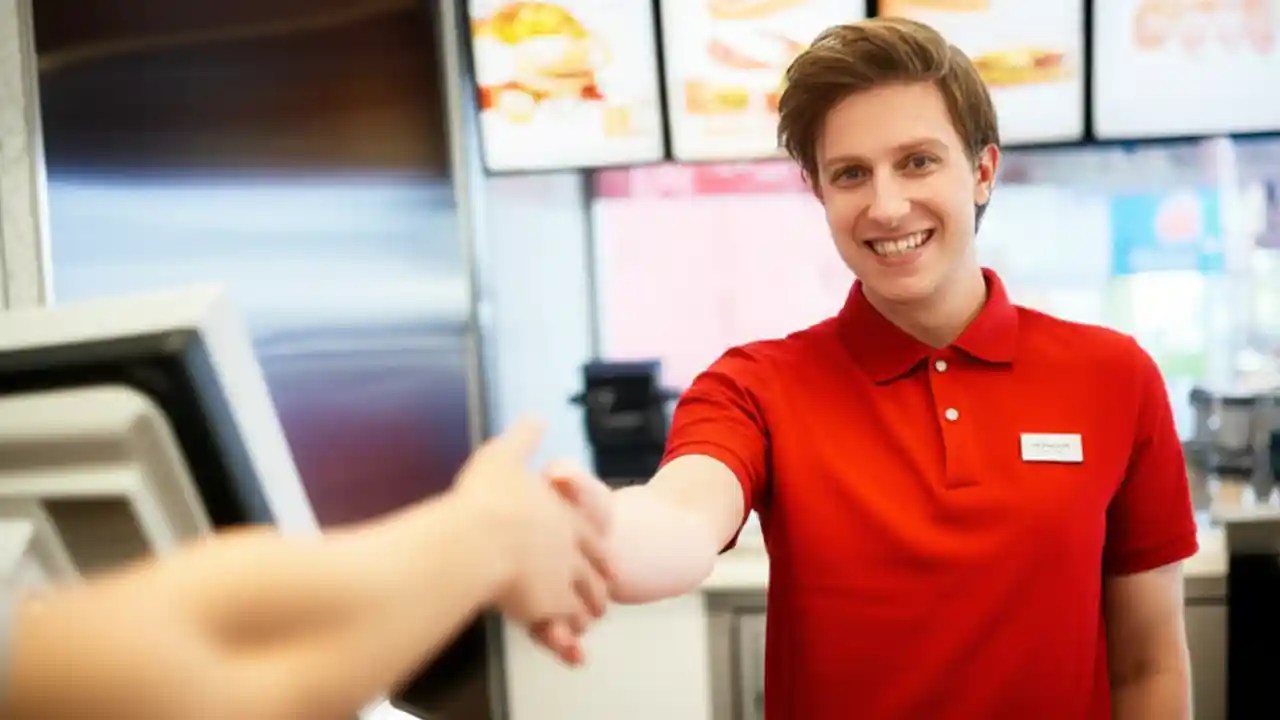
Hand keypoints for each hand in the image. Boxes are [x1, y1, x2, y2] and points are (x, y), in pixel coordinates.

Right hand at [450, 420, 610, 663]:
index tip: (612, 569)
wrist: (477, 539)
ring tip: (583, 630)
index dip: (598, 555)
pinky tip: (568, 649)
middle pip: (594, 577)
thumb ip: (523, 438)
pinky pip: (561, 631)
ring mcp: (561, 583)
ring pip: (583, 607)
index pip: (592, 540)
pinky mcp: (545, 610)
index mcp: (564, 517)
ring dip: (583, 618)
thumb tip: (535, 417)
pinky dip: (566, 641)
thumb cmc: (484, 498)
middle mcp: (570, 551)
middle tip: (603, 605)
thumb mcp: (505, 454)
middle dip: (597, 592)